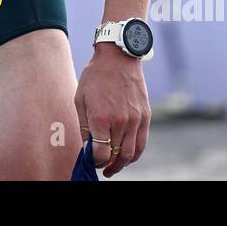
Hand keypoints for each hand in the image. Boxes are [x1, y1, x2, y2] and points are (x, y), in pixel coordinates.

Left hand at [76, 43, 150, 176]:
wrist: (118, 57)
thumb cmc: (95, 77)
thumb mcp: (80, 99)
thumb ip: (84, 126)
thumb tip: (86, 147)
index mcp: (101, 117)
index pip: (101, 153)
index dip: (95, 161)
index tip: (91, 160)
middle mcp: (120, 121)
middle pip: (116, 155)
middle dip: (107, 164)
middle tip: (101, 168)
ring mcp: (135, 119)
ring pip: (131, 153)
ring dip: (122, 164)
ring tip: (113, 168)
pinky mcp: (146, 116)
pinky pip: (142, 143)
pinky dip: (135, 155)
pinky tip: (127, 158)